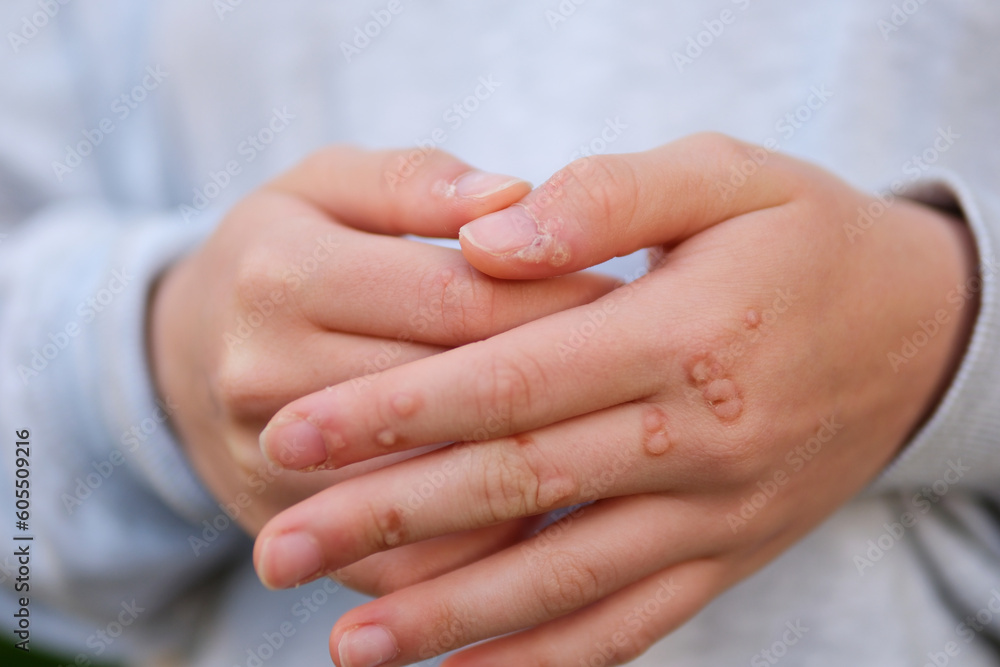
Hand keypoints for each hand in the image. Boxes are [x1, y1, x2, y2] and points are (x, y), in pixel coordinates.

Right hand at [149, 145, 616, 591]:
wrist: (188, 352)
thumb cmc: (285, 251)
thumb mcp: (327, 185)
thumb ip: (416, 181)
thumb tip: (513, 199)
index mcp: (284, 275)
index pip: (457, 299)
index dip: (558, 300)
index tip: (635, 297)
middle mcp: (268, 378)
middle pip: (454, 397)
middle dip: (564, 386)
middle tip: (650, 376)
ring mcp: (271, 467)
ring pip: (440, 491)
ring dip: (540, 478)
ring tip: (622, 454)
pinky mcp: (290, 528)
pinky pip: (408, 561)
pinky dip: (490, 553)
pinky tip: (560, 530)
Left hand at [255, 134, 976, 665]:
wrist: (922, 330)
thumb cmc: (809, 237)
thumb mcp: (726, 176)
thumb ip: (607, 198)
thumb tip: (488, 239)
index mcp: (682, 336)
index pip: (510, 381)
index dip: (394, 410)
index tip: (295, 434)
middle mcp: (697, 439)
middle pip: (514, 488)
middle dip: (386, 521)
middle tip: (278, 550)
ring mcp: (716, 515)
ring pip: (564, 578)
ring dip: (449, 618)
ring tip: (346, 645)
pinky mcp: (728, 557)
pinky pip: (632, 623)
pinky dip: (548, 658)